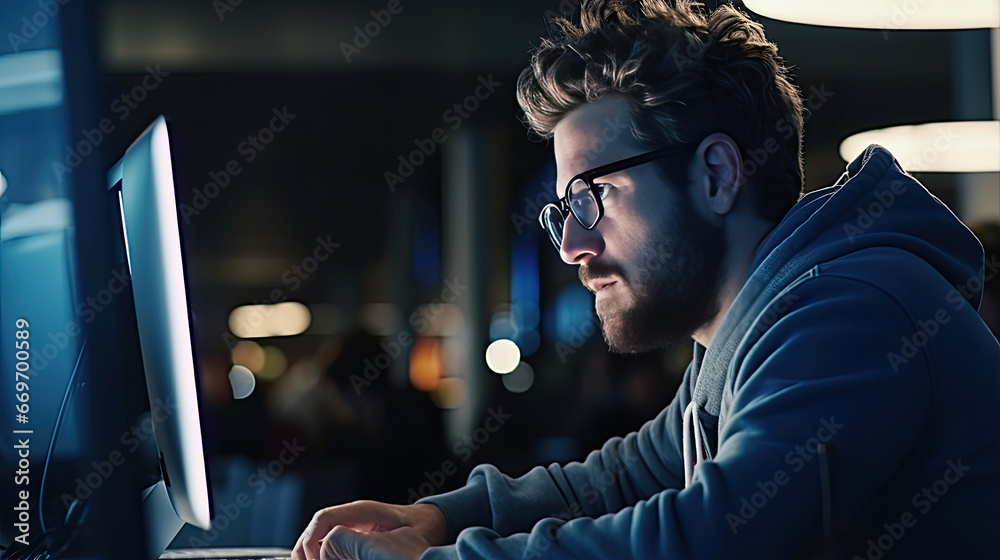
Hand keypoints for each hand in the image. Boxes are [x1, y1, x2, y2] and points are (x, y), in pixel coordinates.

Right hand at [292, 501, 447, 559]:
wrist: (434, 522)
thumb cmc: (423, 528)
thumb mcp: (399, 538)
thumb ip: (374, 543)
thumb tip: (350, 546)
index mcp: (363, 511)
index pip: (324, 518)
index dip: (313, 539)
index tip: (314, 559)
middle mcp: (354, 515)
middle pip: (317, 526)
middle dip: (306, 548)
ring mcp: (354, 523)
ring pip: (320, 534)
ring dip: (311, 551)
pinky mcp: (356, 534)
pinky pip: (330, 541)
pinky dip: (322, 553)